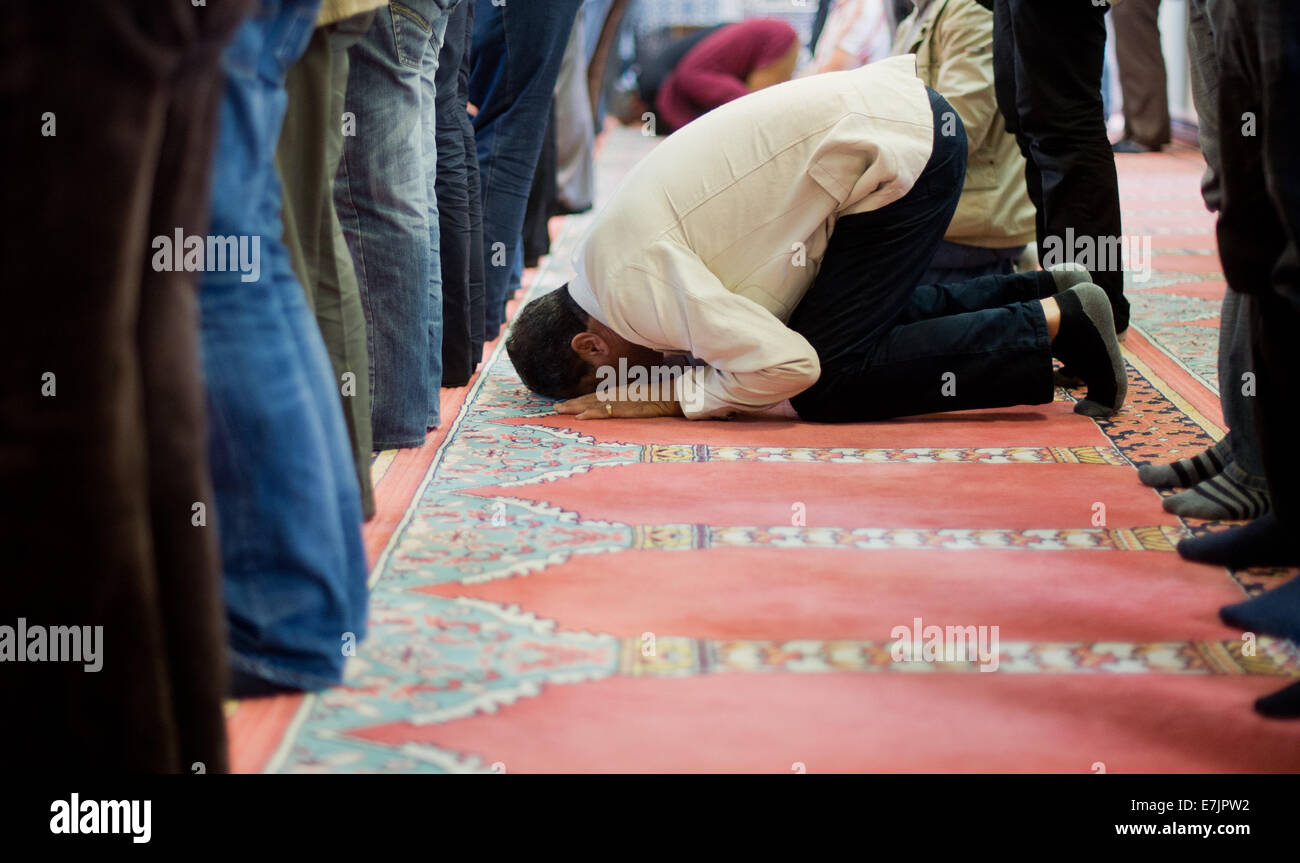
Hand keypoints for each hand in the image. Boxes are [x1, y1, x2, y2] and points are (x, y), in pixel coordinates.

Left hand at [555, 391, 683, 419]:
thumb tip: (618, 407)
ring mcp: (621, 402)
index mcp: (619, 393)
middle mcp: (617, 396)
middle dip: (572, 404)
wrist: (673, 394)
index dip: (579, 401)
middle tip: (554, 409)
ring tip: (561, 410)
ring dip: (576, 407)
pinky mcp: (627, 409)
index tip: (565, 405)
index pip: (595, 397)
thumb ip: (628, 402)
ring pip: (594, 404)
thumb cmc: (659, 397)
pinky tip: (582, 416)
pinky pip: (607, 412)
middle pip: (590, 400)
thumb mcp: (640, 399)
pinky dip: (594, 414)